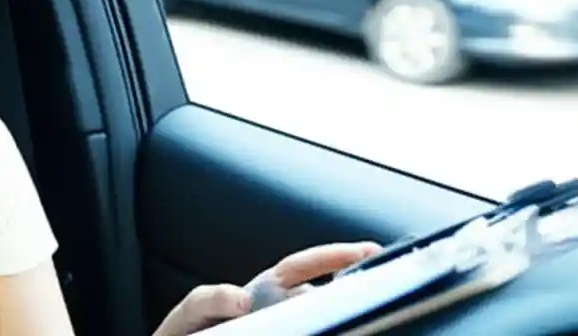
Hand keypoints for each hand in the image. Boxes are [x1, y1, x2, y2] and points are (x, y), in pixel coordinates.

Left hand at [150, 241, 381, 335]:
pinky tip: (347, 330)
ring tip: (369, 316)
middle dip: (355, 285)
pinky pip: (313, 333)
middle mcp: (283, 310)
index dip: (335, 256)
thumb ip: (212, 299)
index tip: (367, 251)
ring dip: (347, 318)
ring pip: (324, 321)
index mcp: (264, 289)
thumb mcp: (193, 311)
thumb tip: (244, 300)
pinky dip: (330, 331)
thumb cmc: (190, 332)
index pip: (305, 266)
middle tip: (387, 284)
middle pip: (326, 294)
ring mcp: (287, 328)